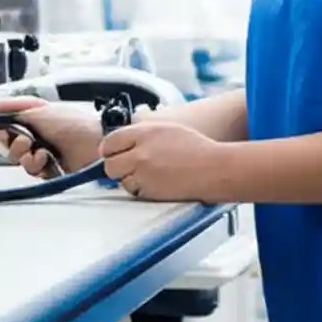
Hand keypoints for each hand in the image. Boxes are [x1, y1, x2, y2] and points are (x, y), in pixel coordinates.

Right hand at [0, 97, 102, 178]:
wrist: (95, 145)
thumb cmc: (74, 124)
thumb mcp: (41, 111)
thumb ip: (16, 111)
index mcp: (36, 117)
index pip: (10, 122)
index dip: (1, 127)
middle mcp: (39, 134)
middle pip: (11, 143)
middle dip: (14, 144)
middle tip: (24, 141)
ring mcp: (44, 152)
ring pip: (19, 159)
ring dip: (24, 156)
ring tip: (36, 151)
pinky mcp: (49, 169)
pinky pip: (32, 170)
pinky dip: (35, 165)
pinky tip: (44, 159)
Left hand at [100, 121, 227, 201]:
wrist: (213, 168)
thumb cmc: (196, 149)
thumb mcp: (166, 129)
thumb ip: (141, 134)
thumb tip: (122, 142)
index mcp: (144, 133)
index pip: (110, 142)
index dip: (109, 150)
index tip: (112, 154)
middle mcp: (140, 152)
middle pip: (109, 165)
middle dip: (116, 167)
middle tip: (128, 167)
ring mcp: (143, 173)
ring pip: (121, 180)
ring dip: (130, 179)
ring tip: (150, 175)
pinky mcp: (149, 190)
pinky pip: (135, 192)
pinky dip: (141, 189)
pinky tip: (156, 183)